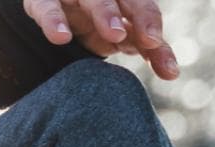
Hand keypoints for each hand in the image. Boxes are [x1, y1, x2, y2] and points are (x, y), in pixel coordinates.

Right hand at [23, 0, 178, 78]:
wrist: (56, 10)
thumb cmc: (96, 23)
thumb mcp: (121, 36)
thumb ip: (147, 49)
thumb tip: (172, 72)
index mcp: (125, 0)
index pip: (142, 8)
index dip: (148, 22)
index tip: (154, 43)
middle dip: (129, 15)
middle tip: (131, 36)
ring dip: (104, 12)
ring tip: (115, 36)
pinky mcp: (42, 0)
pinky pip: (47, 7)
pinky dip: (54, 20)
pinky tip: (61, 37)